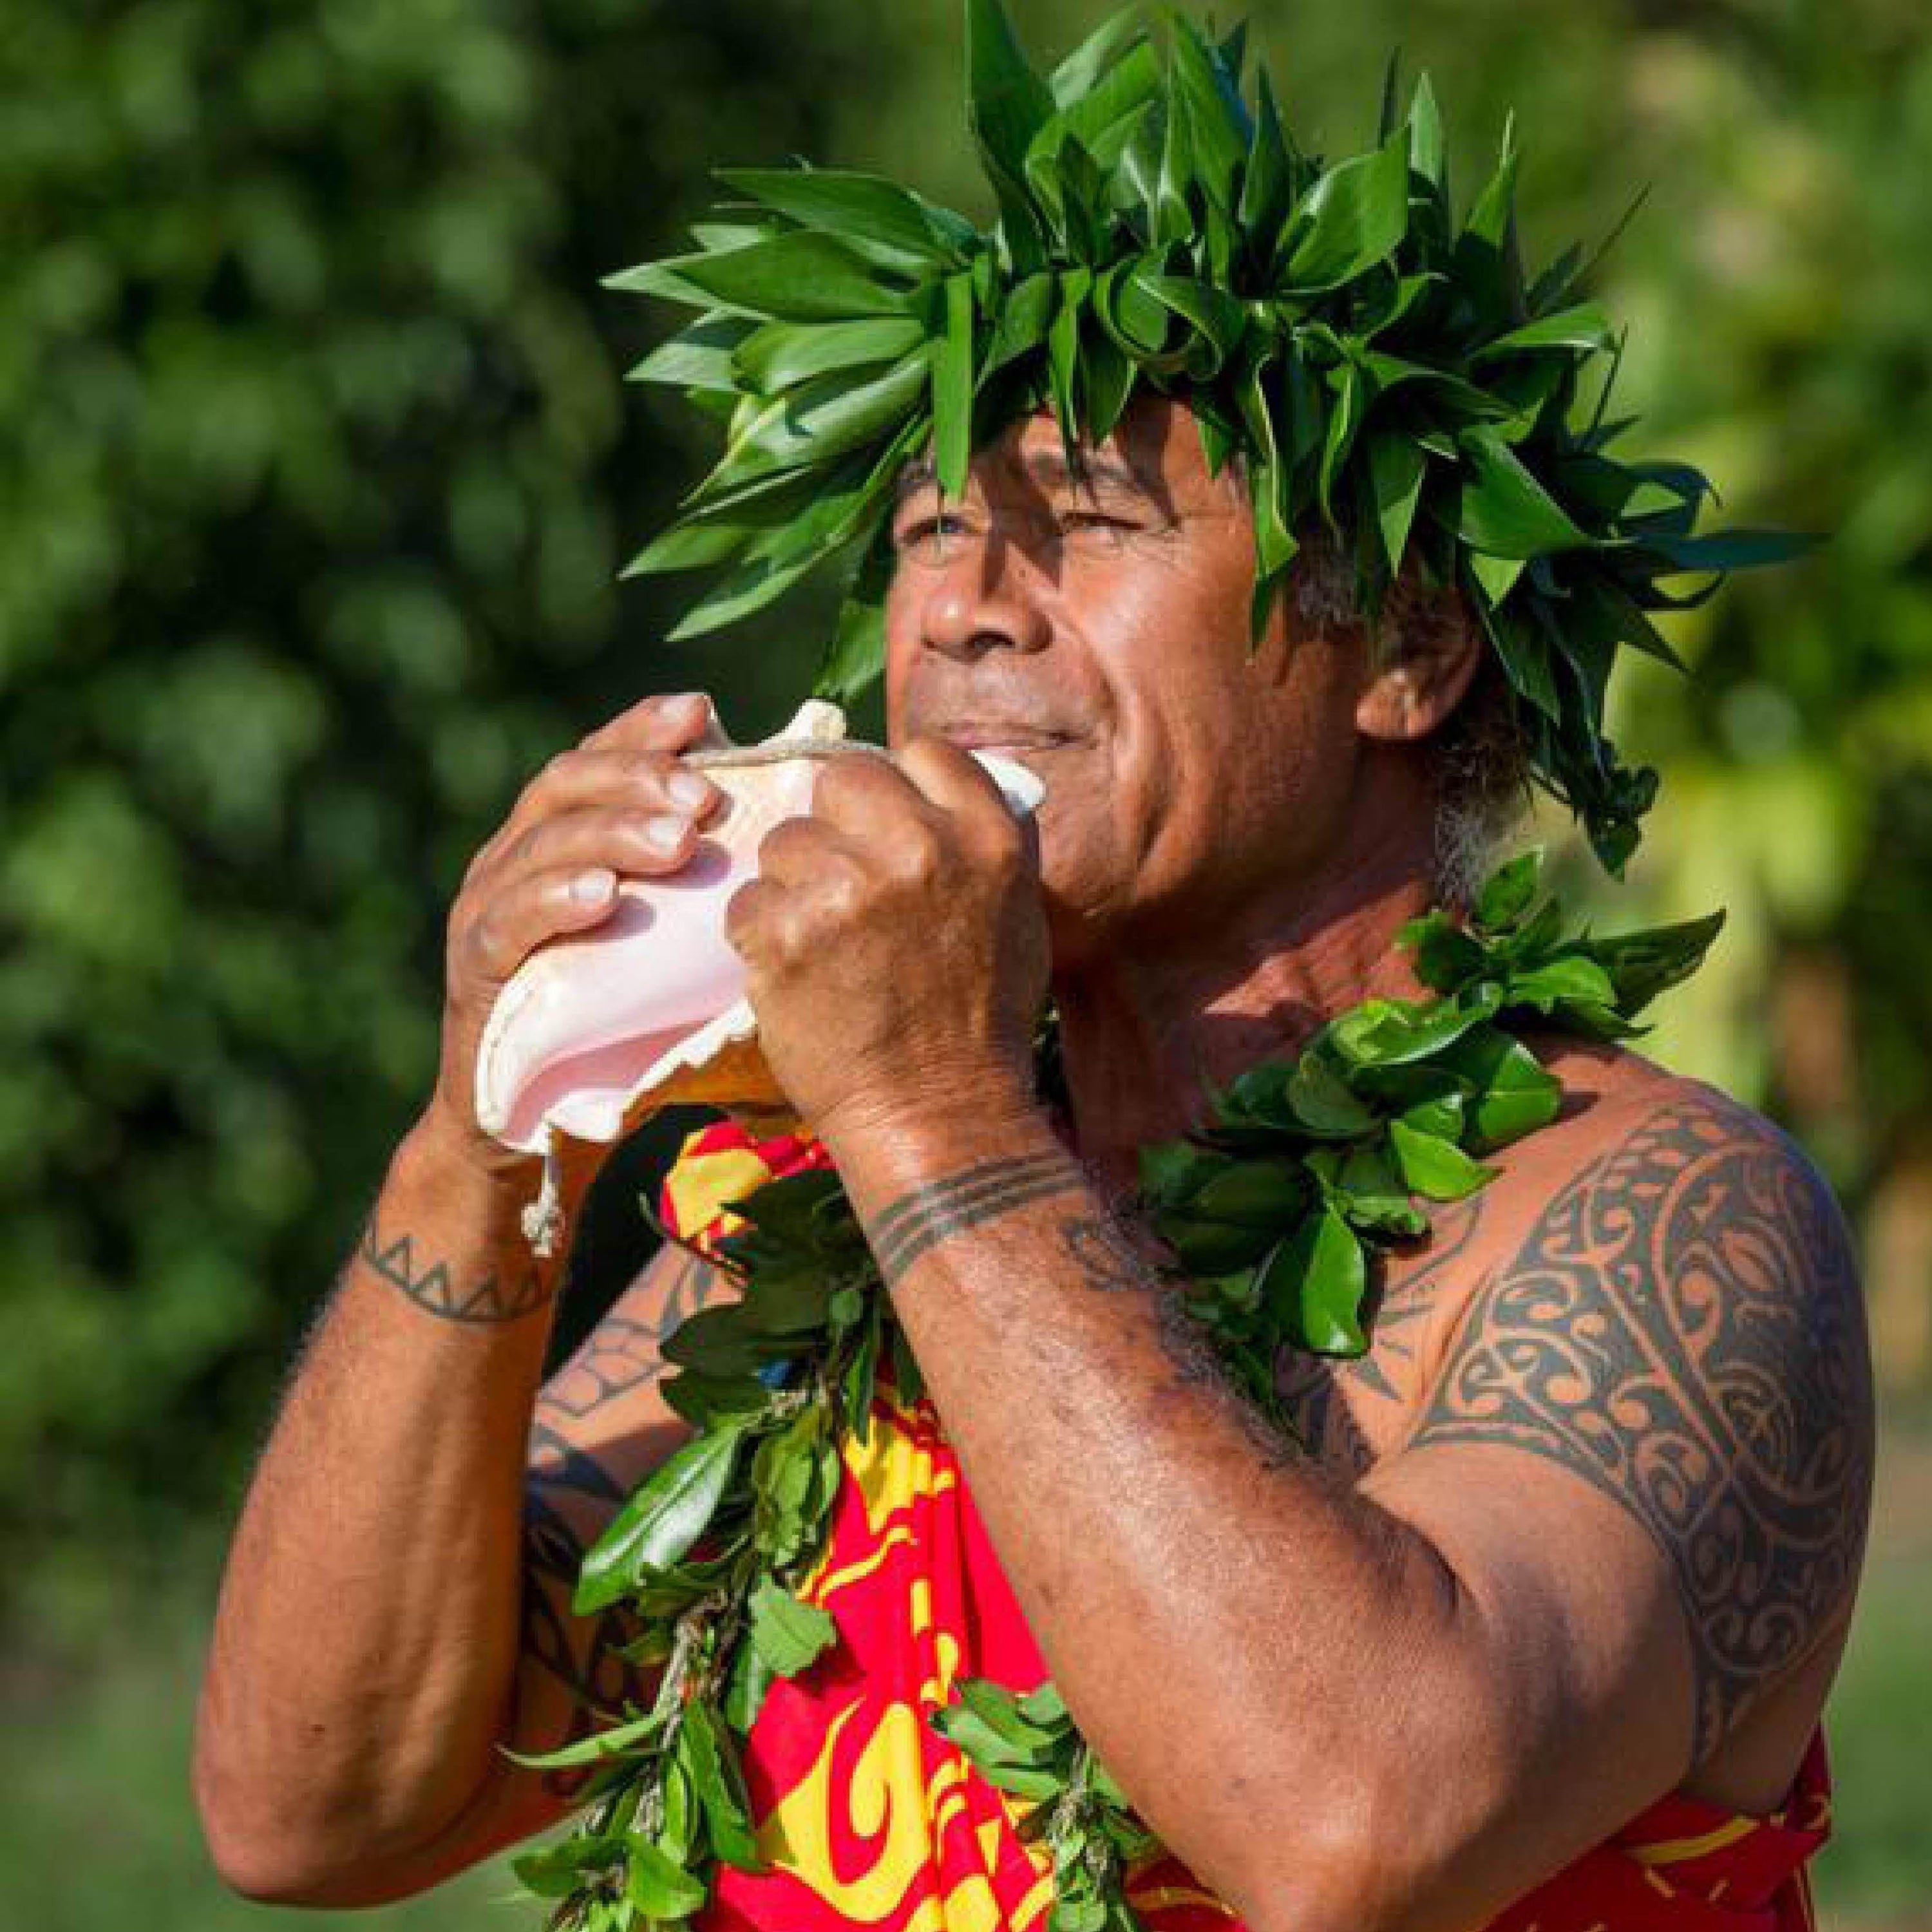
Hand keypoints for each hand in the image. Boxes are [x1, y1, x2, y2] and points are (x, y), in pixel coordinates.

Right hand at [421, 691, 725, 1176]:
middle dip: (637, 778)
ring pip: (541, 846)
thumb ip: (703, 885)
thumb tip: (790, 828)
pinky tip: (603, 897)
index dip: (642, 730)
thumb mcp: (669, 945)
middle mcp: (512, 860)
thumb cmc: (618, 1025)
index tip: (700, 712)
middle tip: (705, 796)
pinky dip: (555, 902)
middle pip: (566, 786)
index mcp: (558, 839)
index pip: (596, 759)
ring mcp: (484, 911)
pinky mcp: (474, 972)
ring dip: (612, 834)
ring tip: (678, 842)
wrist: (534, 1122)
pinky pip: (509, 923)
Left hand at [724, 736, 1050, 1149]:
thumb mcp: (1016, 918)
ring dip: (792, 885)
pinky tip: (794, 974)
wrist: (937, 1115)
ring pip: (785, 841)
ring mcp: (849, 889)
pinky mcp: (786, 934)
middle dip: (834, 826)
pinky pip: (748, 901)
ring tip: (822, 943)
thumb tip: (934, 796)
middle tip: (840, 882)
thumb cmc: (979, 1025)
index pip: (925, 753)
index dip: (899, 785)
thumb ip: (979, 845)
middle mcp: (920, 850)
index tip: (886, 824)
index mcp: (986, 839)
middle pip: (843, 779)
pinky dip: (760, 937)